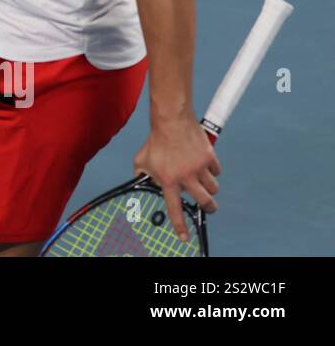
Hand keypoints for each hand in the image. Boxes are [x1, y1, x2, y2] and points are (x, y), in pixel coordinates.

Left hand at [133, 115, 220, 241]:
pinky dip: (213, 170)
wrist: (171, 121)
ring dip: (211, 189)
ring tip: (204, 183)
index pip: (174, 208)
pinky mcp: (209, 157)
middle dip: (209, 207)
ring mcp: (200, 168)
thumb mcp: (141, 159)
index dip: (179, 225)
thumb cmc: (155, 141)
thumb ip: (140, 173)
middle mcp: (186, 177)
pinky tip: (205, 165)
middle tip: (208, 206)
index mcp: (168, 180)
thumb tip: (140, 181)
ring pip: (213, 188)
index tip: (184, 237)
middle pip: (205, 202)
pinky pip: (217, 171)